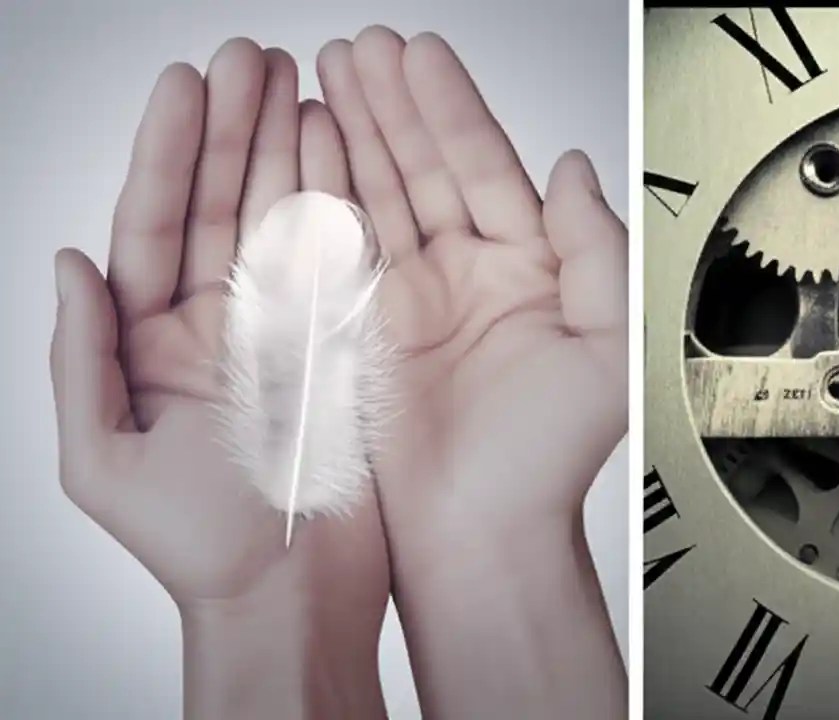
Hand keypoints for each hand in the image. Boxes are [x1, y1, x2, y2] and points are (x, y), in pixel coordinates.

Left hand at [50, 39, 387, 717]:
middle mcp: (217, 328)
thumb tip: (70, 260)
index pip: (156, 226)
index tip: (187, 83)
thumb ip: (82, 357)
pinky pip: (342, 261)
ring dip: (291, 148)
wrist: (293, 597)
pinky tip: (344, 150)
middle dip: (235, 126)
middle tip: (254, 53)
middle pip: (223, 204)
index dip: (169, 151)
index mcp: (153, 346)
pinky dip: (345, 203)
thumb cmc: (201, 546)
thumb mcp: (103, 460)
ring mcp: (286, 331)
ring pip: (286, 220)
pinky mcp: (344, 346)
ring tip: (303, 78)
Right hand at [317, 26, 626, 717]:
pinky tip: (304, 146)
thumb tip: (573, 166)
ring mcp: (412, 300)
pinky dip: (318, 196)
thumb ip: (596, 248)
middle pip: (423, 166)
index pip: (484, 167)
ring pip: (376, 195)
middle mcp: (470, 275)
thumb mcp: (607, 345)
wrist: (483, 538)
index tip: (419, 53)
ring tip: (323, 73)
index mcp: (532, 269)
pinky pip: (337, 250)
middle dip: (390, 103)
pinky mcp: (363, 333)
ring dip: (352, 133)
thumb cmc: (550, 459)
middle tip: (357, 44)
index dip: (451, 108)